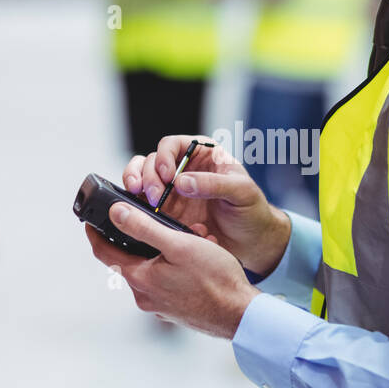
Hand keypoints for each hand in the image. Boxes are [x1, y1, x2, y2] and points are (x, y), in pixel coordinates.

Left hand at [85, 202, 258, 338]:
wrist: (239, 315)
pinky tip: (198, 260)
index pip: (104, 253)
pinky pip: (167, 283)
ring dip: (166, 252)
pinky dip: (176, 268)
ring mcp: (159, 306)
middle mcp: (144, 296)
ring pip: (153, 270)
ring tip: (192, 241)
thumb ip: (144, 228)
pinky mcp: (174, 310)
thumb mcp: (178, 244)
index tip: (90, 221)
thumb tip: (117, 213)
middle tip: (163, 224)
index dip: (95, 234)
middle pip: (130, 260)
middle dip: (145, 239)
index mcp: (139, 278)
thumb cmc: (215, 279)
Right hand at [121, 134, 289, 275]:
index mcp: (203, 155)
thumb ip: (214, 184)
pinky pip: (144, 204)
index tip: (168, 175)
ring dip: (136, 185)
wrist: (252, 243)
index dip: (164, 157)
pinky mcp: (166, 212)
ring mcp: (172, 191)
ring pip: (142, 179)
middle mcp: (183, 169)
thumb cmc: (252, 210)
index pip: (172, 145)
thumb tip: (181, 181)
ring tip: (139, 199)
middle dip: (148, 175)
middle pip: (152, 161)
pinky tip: (145, 215)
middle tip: (156, 195)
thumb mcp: (241, 192)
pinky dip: (140, 207)